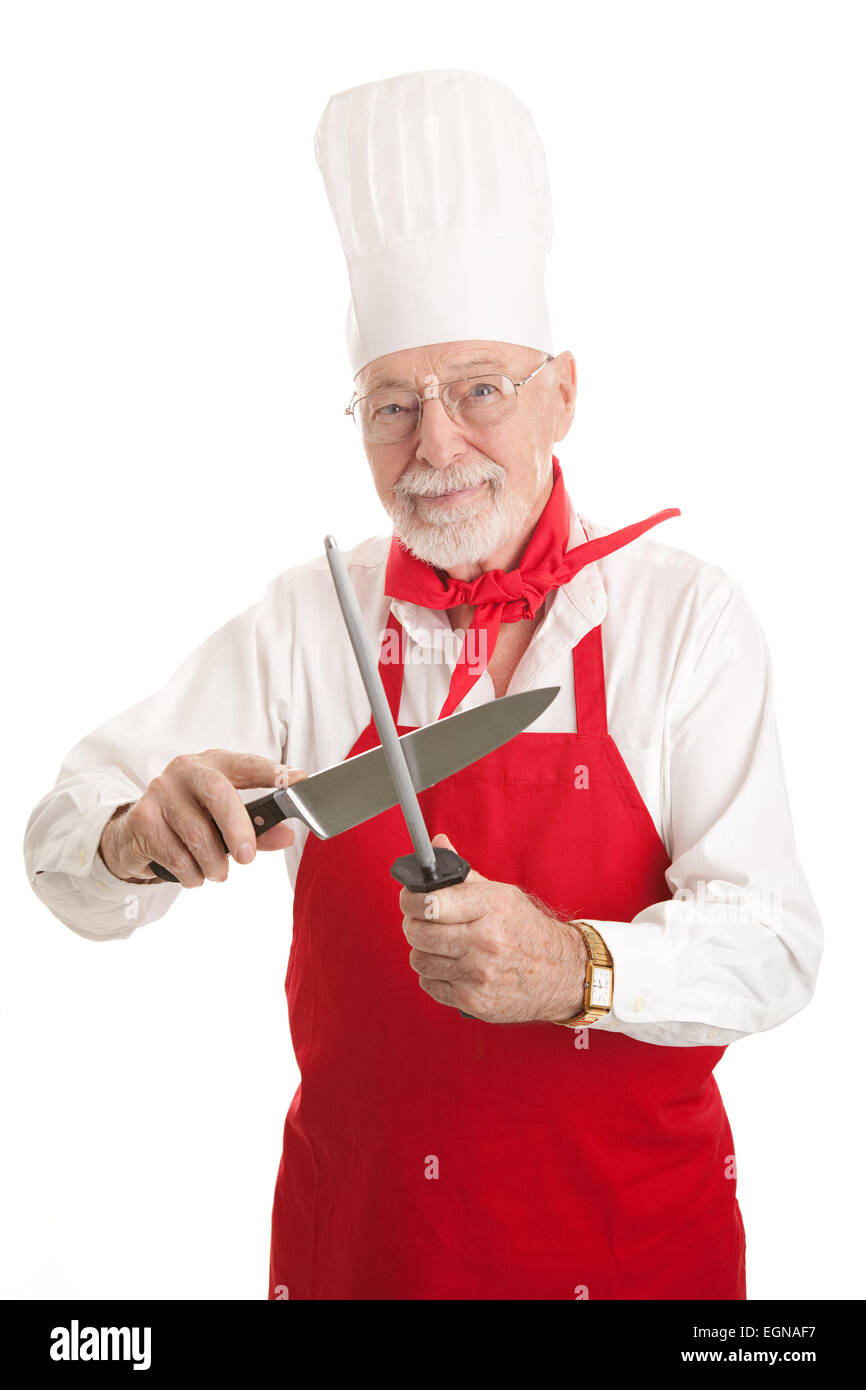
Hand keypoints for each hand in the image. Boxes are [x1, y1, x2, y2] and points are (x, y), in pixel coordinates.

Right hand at [98, 751, 306, 886]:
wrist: (138, 833)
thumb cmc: (192, 820)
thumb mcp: (227, 820)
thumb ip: (259, 829)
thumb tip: (286, 836)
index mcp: (215, 764)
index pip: (247, 764)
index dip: (272, 772)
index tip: (297, 780)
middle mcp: (187, 770)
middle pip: (219, 793)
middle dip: (238, 829)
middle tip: (248, 857)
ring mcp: (161, 791)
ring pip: (197, 833)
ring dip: (214, 863)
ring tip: (218, 873)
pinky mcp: (142, 817)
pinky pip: (175, 854)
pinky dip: (191, 874)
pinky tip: (194, 875)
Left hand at [399, 834, 587, 1023]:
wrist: (561, 973)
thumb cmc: (526, 930)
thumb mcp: (501, 894)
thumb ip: (463, 874)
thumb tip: (437, 844)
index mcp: (491, 906)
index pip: (430, 902)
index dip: (410, 899)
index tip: (410, 899)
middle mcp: (484, 940)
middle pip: (418, 932)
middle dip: (415, 925)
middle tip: (424, 922)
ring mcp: (478, 973)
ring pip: (419, 959)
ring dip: (425, 952)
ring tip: (444, 947)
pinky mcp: (473, 1000)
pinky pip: (429, 984)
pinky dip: (436, 976)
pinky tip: (455, 967)